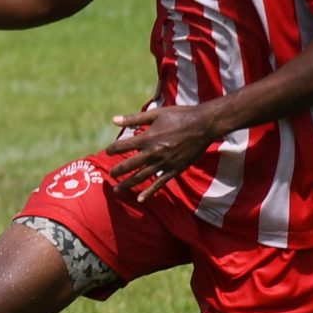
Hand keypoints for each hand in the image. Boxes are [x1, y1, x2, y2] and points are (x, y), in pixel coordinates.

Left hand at [104, 104, 223, 200]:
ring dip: (128, 184)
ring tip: (118, 189)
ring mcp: (164, 163)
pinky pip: (160, 183)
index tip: (108, 151)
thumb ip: (134, 118)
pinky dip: (149, 192)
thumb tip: (113, 120)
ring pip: (142, 177)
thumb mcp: (156, 113)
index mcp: (148, 138)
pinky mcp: (175, 169)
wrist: (204, 125)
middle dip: (118, 170)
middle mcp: (154, 152)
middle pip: (130, 165)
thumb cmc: (180, 116)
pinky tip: (140, 199)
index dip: (113, 149)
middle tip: (110, 174)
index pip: (123, 146)